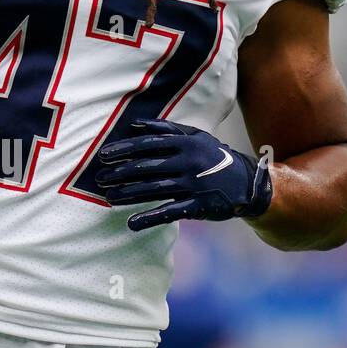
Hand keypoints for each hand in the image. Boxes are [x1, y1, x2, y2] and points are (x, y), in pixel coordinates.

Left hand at [96, 118, 272, 231]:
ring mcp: (193, 184)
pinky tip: (131, 223)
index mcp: (186, 143)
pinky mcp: (198, 205)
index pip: (148, 144)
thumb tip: (135, 124)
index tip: (103, 156)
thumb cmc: (214, 156)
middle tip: (99, 178)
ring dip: (128, 194)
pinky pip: (170, 212)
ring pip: (153, 189)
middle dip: (120, 173)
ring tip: (108, 197)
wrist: (247, 182)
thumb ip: (167, 129)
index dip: (124, 150)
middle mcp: (188, 162)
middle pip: (147, 167)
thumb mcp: (195, 136)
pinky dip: (149, 218)